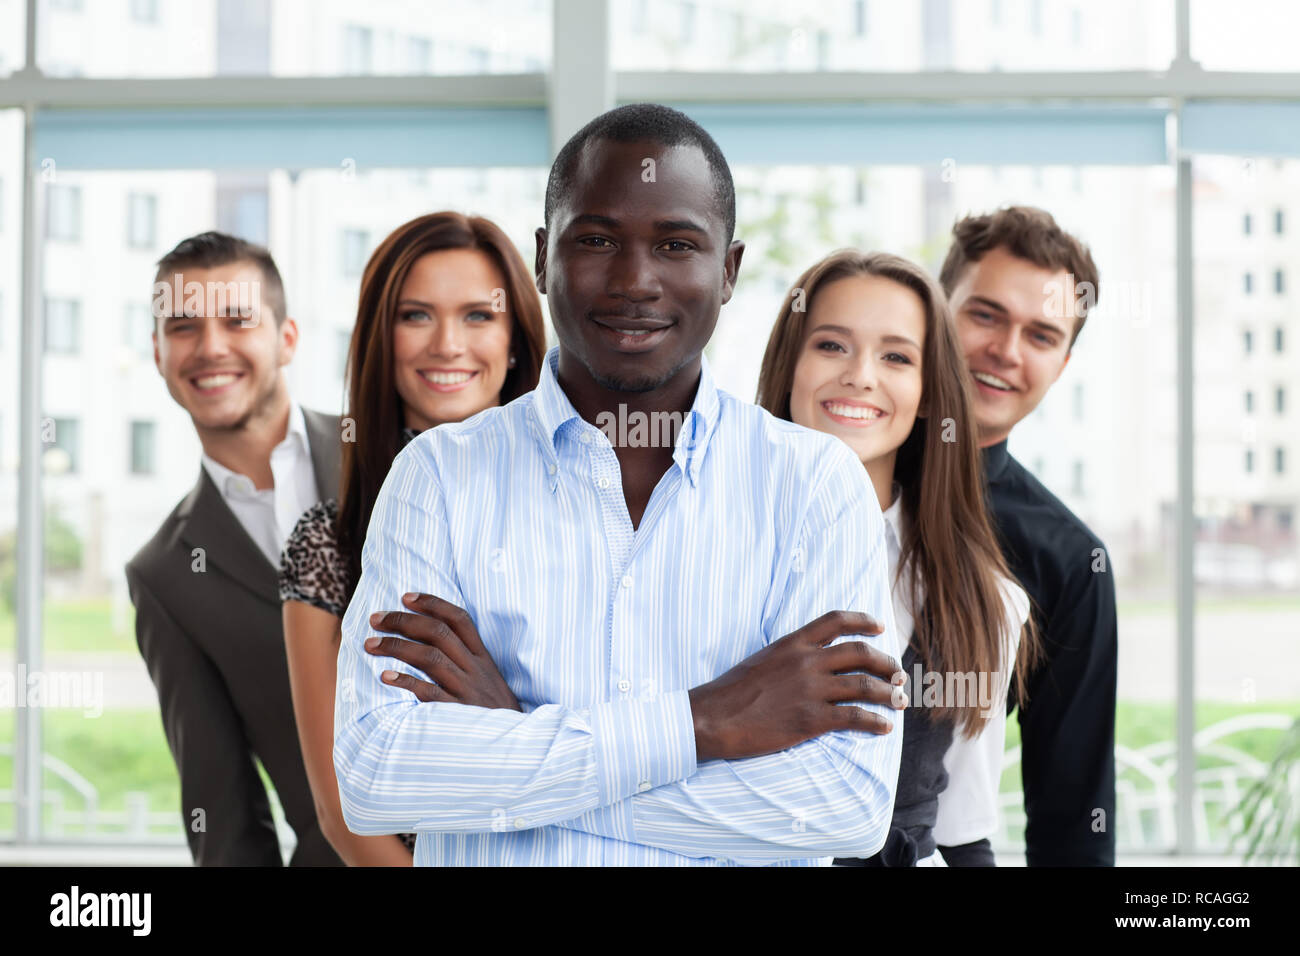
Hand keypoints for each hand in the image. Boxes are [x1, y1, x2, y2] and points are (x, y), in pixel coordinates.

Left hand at [364, 592, 521, 711]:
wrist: (517, 747)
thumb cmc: (494, 712)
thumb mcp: (489, 680)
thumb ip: (466, 661)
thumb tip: (430, 641)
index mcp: (483, 658)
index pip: (459, 619)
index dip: (432, 603)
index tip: (405, 597)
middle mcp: (475, 669)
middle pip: (438, 633)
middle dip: (404, 621)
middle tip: (375, 619)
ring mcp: (466, 691)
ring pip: (430, 657)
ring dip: (397, 647)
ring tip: (371, 644)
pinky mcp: (456, 713)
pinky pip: (429, 693)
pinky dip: (406, 682)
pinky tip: (385, 677)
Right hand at [688, 610, 905, 761]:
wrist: (712, 717)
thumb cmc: (731, 692)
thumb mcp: (761, 659)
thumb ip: (789, 656)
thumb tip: (809, 661)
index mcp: (792, 643)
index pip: (836, 620)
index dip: (863, 621)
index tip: (880, 627)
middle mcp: (806, 661)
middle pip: (860, 653)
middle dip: (885, 663)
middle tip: (897, 673)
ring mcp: (810, 689)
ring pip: (865, 685)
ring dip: (889, 694)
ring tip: (900, 702)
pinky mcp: (810, 718)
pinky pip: (854, 717)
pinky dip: (875, 722)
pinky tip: (884, 727)